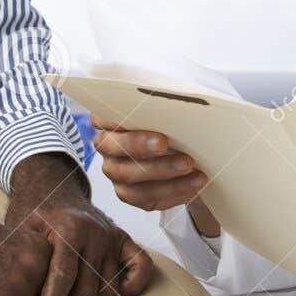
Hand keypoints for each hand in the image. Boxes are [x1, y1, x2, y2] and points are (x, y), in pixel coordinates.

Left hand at [5, 153, 153, 295]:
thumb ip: (24, 261)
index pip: (63, 276)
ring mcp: (113, 236)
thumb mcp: (21, 231)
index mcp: (69, 228)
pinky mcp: (125, 239)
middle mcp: (96, 232)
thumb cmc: (34, 216)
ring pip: (109, 289)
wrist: (53, 188)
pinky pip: (141, 267)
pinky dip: (132, 286)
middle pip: (86, 290)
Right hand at [91, 116, 218, 237]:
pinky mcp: (132, 195)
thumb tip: (176, 97)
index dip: (115, 118)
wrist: (189, 153)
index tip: (134, 112)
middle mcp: (108, 147)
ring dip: (162, 171)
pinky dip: (173, 190)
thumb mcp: (167, 109)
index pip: (101, 116)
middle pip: (112, 147)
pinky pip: (147, 197)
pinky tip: (193, 183)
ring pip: (128, 177)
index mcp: (109, 120)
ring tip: (189, 166)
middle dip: (139, 145)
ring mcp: (117, 173)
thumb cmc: (173, 123)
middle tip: (164, 143)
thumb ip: (163, 104)